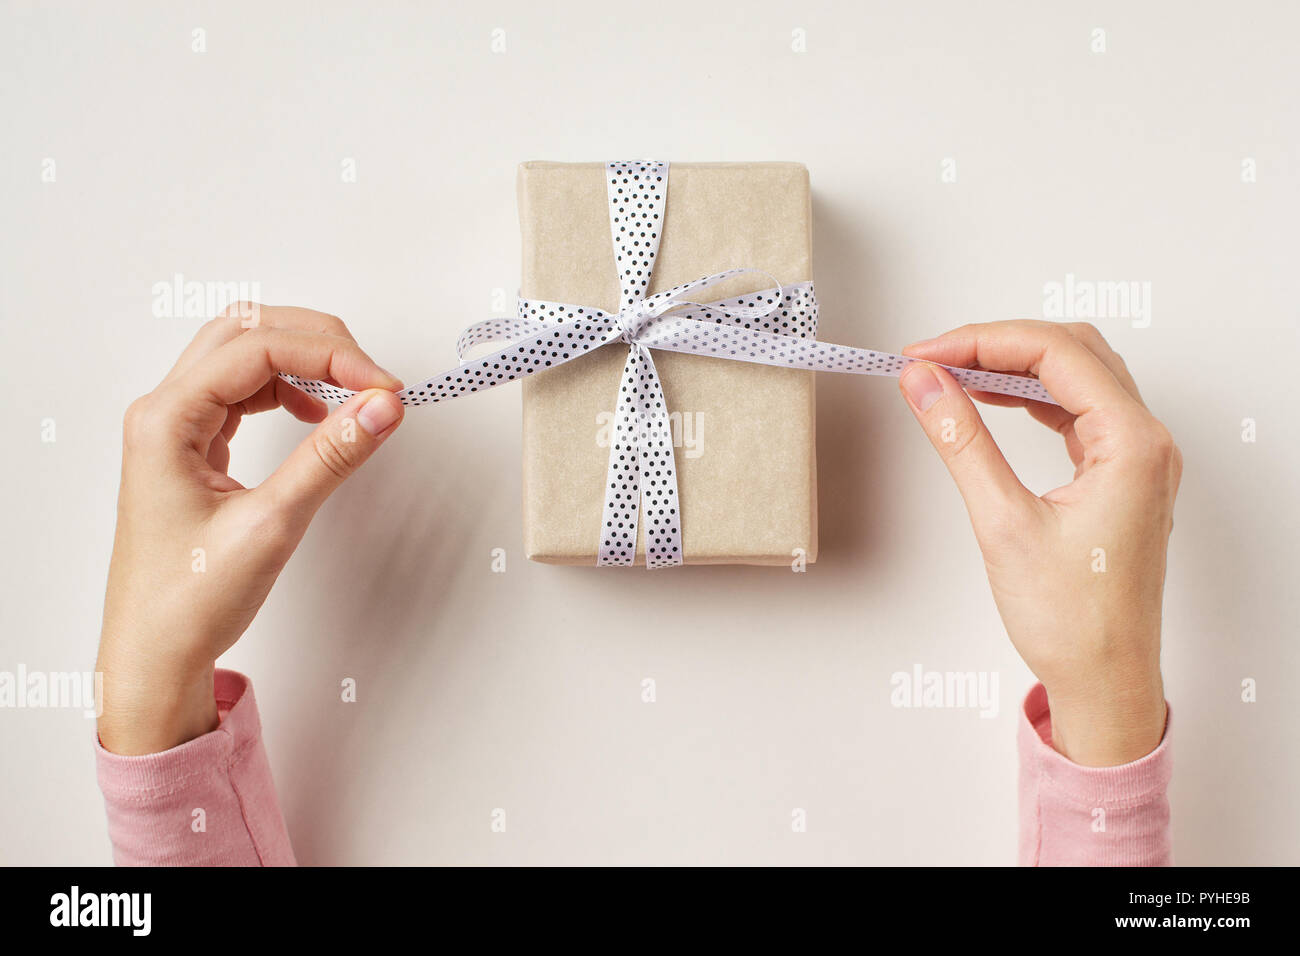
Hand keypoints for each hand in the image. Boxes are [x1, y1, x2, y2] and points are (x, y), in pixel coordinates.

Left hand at [96, 303, 404, 754]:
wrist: (154, 657)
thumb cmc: (188, 602)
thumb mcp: (272, 525)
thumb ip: (330, 457)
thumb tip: (381, 407)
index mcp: (165, 420)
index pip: (258, 348)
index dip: (330, 356)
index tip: (383, 388)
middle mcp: (164, 412)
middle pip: (246, 332)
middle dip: (318, 343)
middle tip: (374, 380)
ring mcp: (176, 428)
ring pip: (244, 355)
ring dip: (304, 362)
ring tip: (353, 393)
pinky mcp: (193, 448)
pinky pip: (242, 392)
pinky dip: (287, 390)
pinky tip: (316, 414)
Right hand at [898, 321, 1180, 765]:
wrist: (1105, 680)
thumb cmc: (1072, 619)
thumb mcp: (1002, 522)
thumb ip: (961, 439)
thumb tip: (924, 381)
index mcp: (1133, 443)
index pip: (1054, 353)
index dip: (981, 341)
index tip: (925, 354)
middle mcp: (1146, 441)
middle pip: (1072, 352)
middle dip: (997, 344)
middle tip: (933, 358)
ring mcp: (1137, 458)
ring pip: (1077, 377)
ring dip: (1014, 367)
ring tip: (951, 374)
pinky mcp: (1121, 476)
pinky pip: (1078, 411)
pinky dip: (1032, 397)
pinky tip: (990, 401)